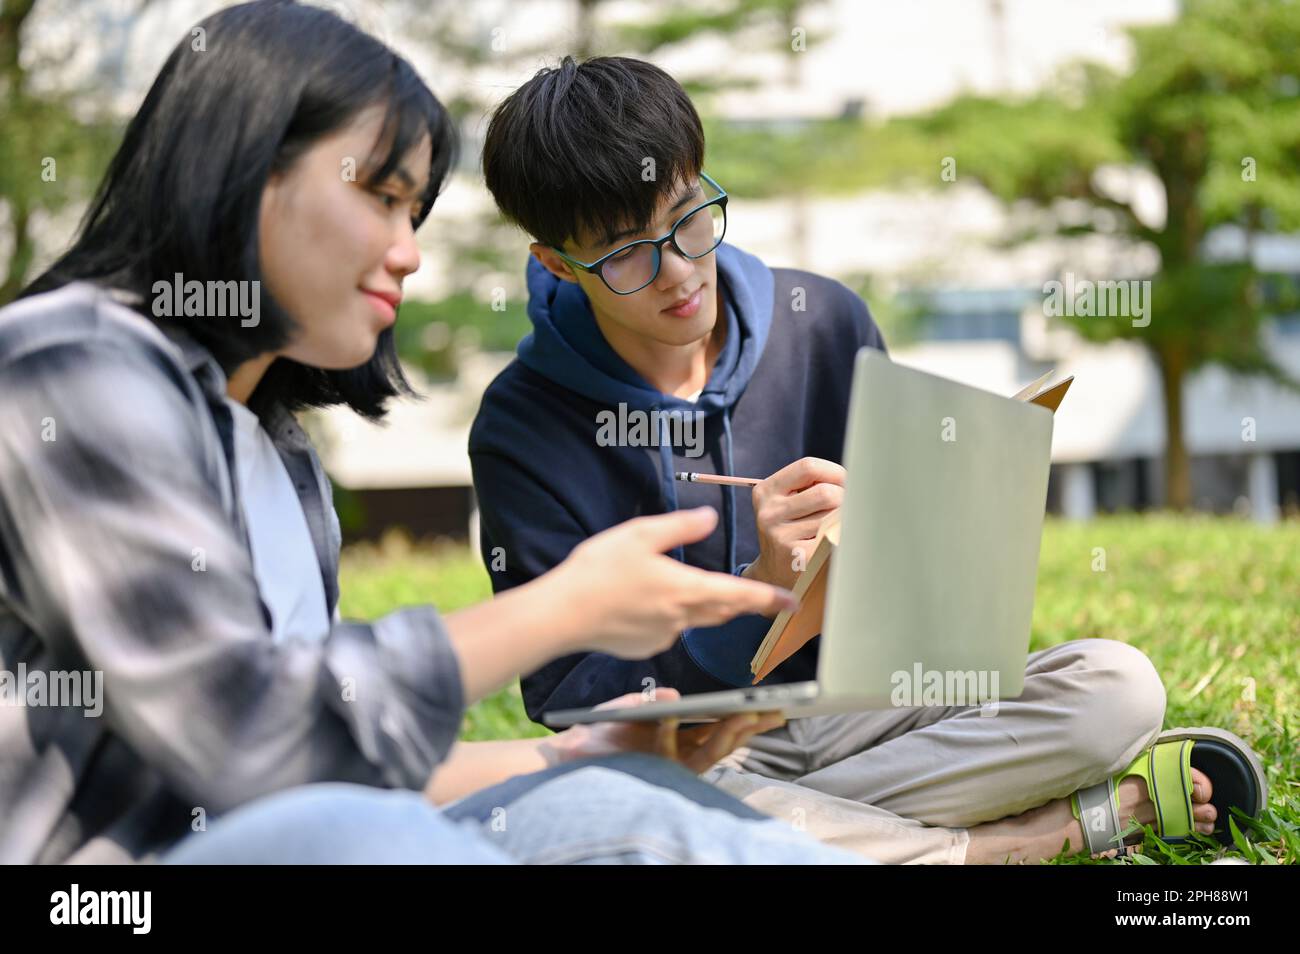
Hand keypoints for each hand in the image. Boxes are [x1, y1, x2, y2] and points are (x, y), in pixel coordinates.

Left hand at [544, 688, 785, 773]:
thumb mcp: (630, 707)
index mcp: (683, 736)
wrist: (573, 750)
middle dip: (751, 727)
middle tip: (774, 712)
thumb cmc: (605, 729)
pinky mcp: (654, 771)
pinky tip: (674, 713)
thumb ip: (651, 702)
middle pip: (726, 741)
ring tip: (744, 714)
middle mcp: (682, 753)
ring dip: (728, 733)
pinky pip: (667, 751)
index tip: (771, 706)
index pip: (722, 728)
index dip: (747, 719)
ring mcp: (671, 764)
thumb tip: (674, 697)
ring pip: (709, 752)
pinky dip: (670, 733)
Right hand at [549, 507, 797, 658]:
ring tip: (676, 585)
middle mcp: (681, 618)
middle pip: (722, 610)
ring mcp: (663, 637)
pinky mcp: (644, 648)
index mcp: (687, 589)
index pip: (741, 596)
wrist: (562, 615)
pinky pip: (666, 630)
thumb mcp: (640, 534)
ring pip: (693, 620)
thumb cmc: (598, 572)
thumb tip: (710, 518)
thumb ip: (680, 527)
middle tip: (752, 595)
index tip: (794, 605)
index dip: (771, 599)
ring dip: (697, 605)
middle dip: (738, 602)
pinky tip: (640, 602)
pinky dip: (665, 616)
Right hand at [744, 457, 844, 591]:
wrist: (775, 570)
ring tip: (834, 527)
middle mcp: (769, 513)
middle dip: (843, 498)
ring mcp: (781, 537)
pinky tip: (834, 542)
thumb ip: (813, 484)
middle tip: (843, 508)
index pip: (808, 467)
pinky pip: (834, 538)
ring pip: (832, 517)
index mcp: (766, 491)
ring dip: (842, 520)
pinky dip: (840, 537)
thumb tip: (856, 479)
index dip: (834, 472)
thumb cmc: (792, 527)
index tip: (844, 482)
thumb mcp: (789, 500)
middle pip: (826, 493)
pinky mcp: (797, 557)